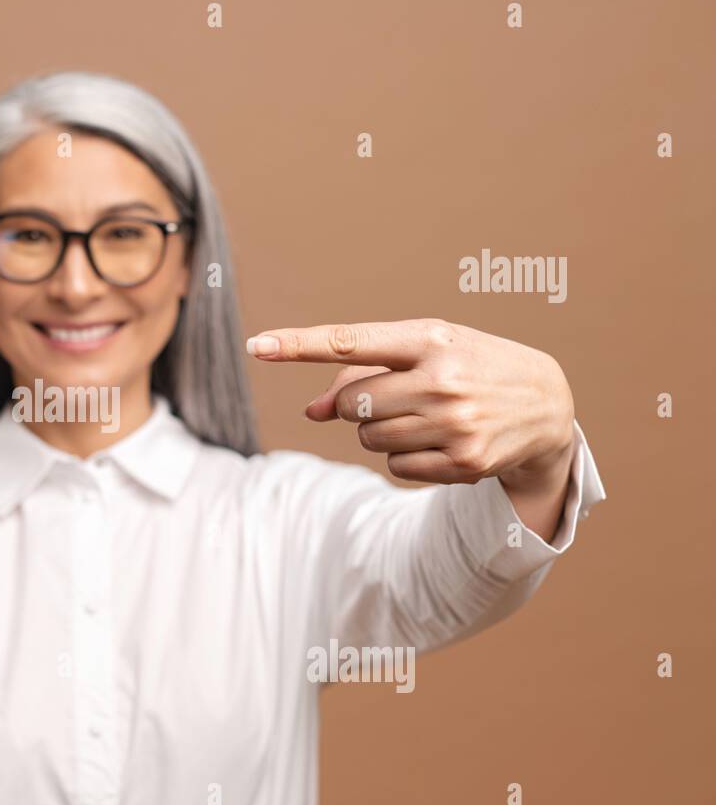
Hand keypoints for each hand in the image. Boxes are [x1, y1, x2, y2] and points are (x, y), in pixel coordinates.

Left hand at [246, 319, 576, 535]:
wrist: (548, 404)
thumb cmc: (468, 366)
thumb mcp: (426, 351)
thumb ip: (363, 371)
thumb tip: (311, 411)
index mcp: (431, 337)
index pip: (350, 341)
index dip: (298, 344)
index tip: (256, 346)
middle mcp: (443, 378)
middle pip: (351, 402)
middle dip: (357, 404)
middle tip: (396, 396)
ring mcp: (454, 423)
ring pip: (366, 437)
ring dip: (379, 431)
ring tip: (423, 417)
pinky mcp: (463, 462)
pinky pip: (393, 467)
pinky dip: (403, 457)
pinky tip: (438, 442)